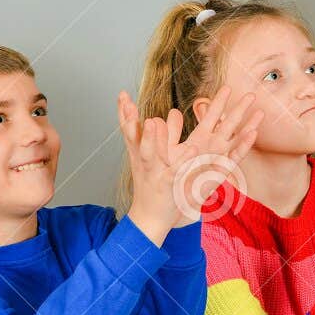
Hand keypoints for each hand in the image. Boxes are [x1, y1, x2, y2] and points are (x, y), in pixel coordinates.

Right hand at [120, 91, 188, 241]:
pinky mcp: (167, 185)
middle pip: (134, 139)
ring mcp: (153, 173)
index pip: (129, 130)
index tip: (121, 94)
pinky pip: (175, 171)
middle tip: (128, 104)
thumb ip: (163, 135)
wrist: (149, 219)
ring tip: (152, 122)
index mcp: (139, 154)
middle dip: (130, 121)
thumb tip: (163, 114)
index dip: (124, 113)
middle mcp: (142, 162)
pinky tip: (193, 149)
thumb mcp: (152, 160)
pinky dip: (183, 160)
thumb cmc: (152, 186)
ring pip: (149, 154)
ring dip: (150, 138)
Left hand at [170, 87, 261, 219]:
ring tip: (260, 113)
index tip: (227, 87)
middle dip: (240, 109)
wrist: (172, 202)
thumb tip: (168, 113)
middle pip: (228, 123)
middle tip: (251, 94)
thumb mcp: (166, 152)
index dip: (218, 102)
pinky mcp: (221, 171)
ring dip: (248, 126)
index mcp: (200, 139)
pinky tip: (252, 133)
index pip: (211, 116)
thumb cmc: (169, 177)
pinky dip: (244, 145)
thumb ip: (168, 134)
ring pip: (237, 139)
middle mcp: (212, 146)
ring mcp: (219, 158)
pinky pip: (234, 157)